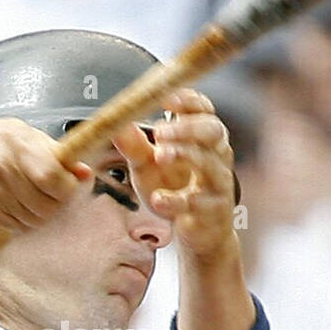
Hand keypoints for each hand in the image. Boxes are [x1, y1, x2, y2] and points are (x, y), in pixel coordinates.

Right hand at [0, 118, 90, 238]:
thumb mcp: (12, 135)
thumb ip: (50, 152)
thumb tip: (83, 171)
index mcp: (15, 141)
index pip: (55, 177)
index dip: (66, 188)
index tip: (65, 186)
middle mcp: (3, 167)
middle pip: (49, 204)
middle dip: (53, 204)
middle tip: (43, 195)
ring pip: (36, 220)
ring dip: (35, 215)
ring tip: (20, 199)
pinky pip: (17, 227)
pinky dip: (17, 222)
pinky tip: (5, 206)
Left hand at [112, 90, 236, 259]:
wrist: (197, 230)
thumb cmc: (175, 190)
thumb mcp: (147, 165)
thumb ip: (132, 144)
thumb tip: (114, 121)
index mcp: (202, 137)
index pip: (203, 110)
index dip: (187, 101)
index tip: (165, 98)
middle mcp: (216, 156)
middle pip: (213, 130)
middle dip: (186, 127)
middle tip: (159, 131)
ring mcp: (217, 183)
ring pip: (208, 163)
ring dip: (184, 155)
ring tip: (160, 155)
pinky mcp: (211, 211)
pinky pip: (196, 202)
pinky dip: (175, 200)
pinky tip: (159, 198)